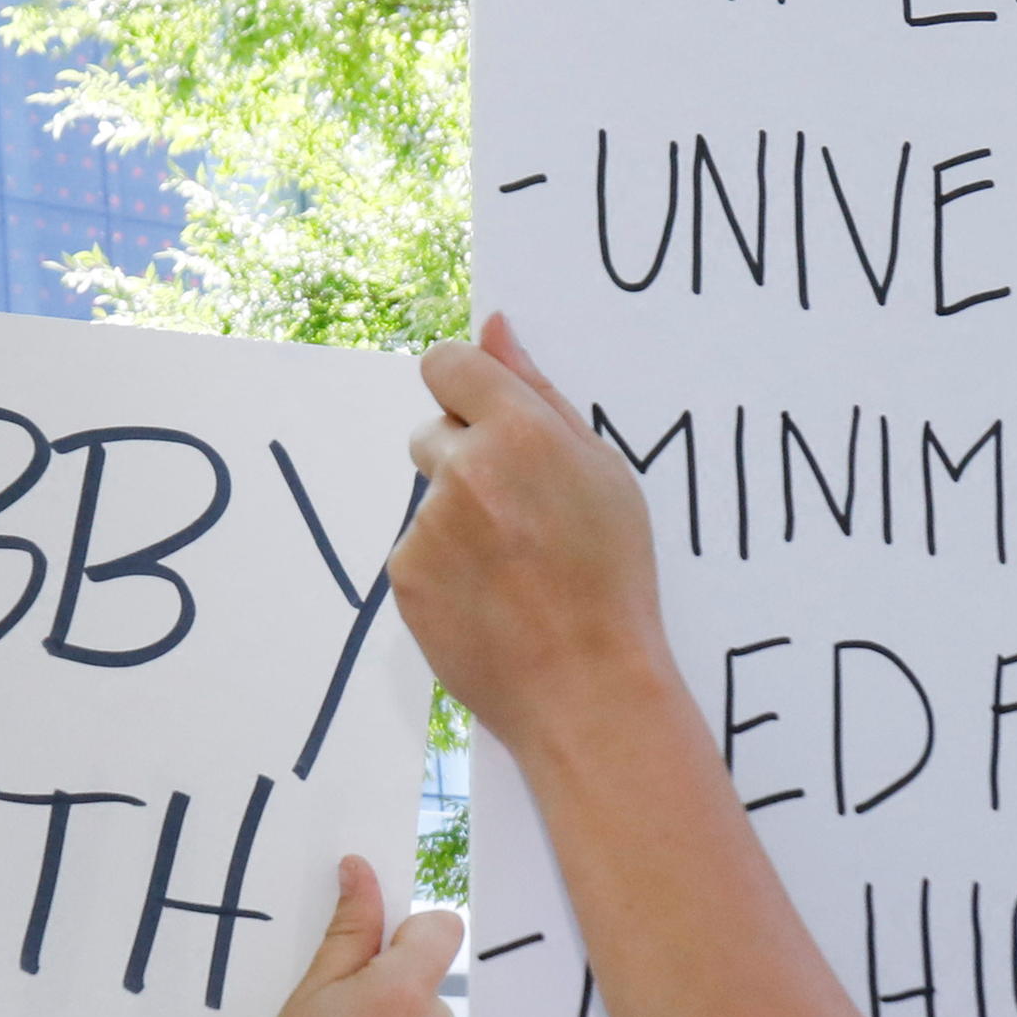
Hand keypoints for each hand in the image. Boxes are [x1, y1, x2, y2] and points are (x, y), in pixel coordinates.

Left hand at [393, 315, 681, 753]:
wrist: (587, 689)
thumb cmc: (611, 580)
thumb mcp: (603, 473)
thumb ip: (540, 394)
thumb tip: (494, 326)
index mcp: (521, 431)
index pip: (447, 365)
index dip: (464, 386)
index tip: (481, 411)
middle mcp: (464, 470)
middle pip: (431, 433)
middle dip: (463, 459)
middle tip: (519, 515)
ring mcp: (427, 526)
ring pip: (429, 499)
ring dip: (458, 520)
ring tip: (515, 571)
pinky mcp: (405, 576)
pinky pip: (417, 551)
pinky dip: (445, 569)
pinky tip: (492, 600)